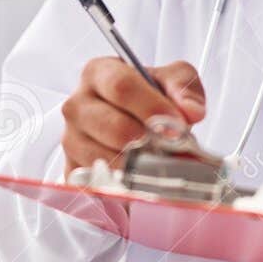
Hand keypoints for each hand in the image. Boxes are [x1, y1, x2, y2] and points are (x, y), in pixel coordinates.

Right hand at [60, 58, 205, 174]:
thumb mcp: (170, 79)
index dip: (152, 108)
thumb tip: (191, 112)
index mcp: (99, 73)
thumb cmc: (146, 96)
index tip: (176, 127)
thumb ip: (183, 87)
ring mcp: (71, 139)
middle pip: (112, 126)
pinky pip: (96, 184)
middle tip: (171, 150)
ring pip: (105, 159)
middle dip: (147, 142)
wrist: (132, 119)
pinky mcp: (71, 169)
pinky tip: (139, 180)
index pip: (121, 87)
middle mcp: (77, 105)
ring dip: (137, 167)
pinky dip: (121, 187)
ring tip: (157, 164)